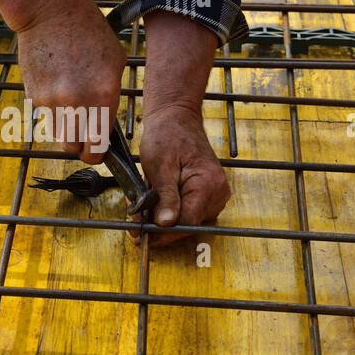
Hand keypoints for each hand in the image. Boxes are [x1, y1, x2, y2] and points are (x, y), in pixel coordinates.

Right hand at [0, 0, 124, 162]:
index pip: (98, 146)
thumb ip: (111, 95)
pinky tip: (57, 89)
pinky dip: (52, 112)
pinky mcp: (33, 95)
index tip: (98, 148)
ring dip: (66, 131)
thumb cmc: (86, 30)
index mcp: (103, 95)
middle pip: (74, 148)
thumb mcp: (114, 60)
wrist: (48, 11)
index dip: (98, 152)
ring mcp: (52, 101)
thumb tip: (104, 123)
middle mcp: (77, 103)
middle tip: (84, 134)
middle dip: (80, 146)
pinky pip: (45, 116)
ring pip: (58, 136)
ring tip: (71, 111)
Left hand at [134, 9, 230, 245]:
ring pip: (188, 220)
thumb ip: (165, 197)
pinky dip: (172, 211)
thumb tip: (166, 224)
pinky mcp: (208, 194)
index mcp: (208, 184)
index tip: (143, 237)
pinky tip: (156, 205)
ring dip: (165, 220)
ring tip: (143, 212)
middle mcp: (218, 192)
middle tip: (136, 224)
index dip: (164, 232)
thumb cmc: (167, 136)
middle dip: (162, 226)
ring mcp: (215, 194)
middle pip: (189, 224)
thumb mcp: (160, 167)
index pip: (188, 222)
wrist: (175, 117)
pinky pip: (190, 211)